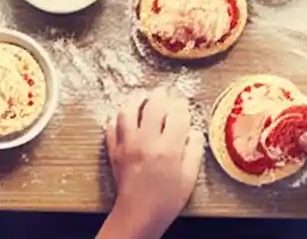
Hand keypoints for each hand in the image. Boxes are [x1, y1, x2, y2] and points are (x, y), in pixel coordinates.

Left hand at [100, 87, 203, 238]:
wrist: (139, 214)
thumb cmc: (166, 200)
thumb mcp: (189, 177)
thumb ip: (194, 151)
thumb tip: (194, 132)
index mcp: (168, 148)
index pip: (176, 115)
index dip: (181, 105)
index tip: (182, 102)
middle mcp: (146, 142)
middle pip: (152, 106)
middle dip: (160, 95)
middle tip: (164, 91)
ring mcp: (127, 144)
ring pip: (128, 111)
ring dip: (135, 99)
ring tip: (142, 96)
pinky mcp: (114, 150)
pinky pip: (112, 127)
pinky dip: (118, 118)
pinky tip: (125, 116)